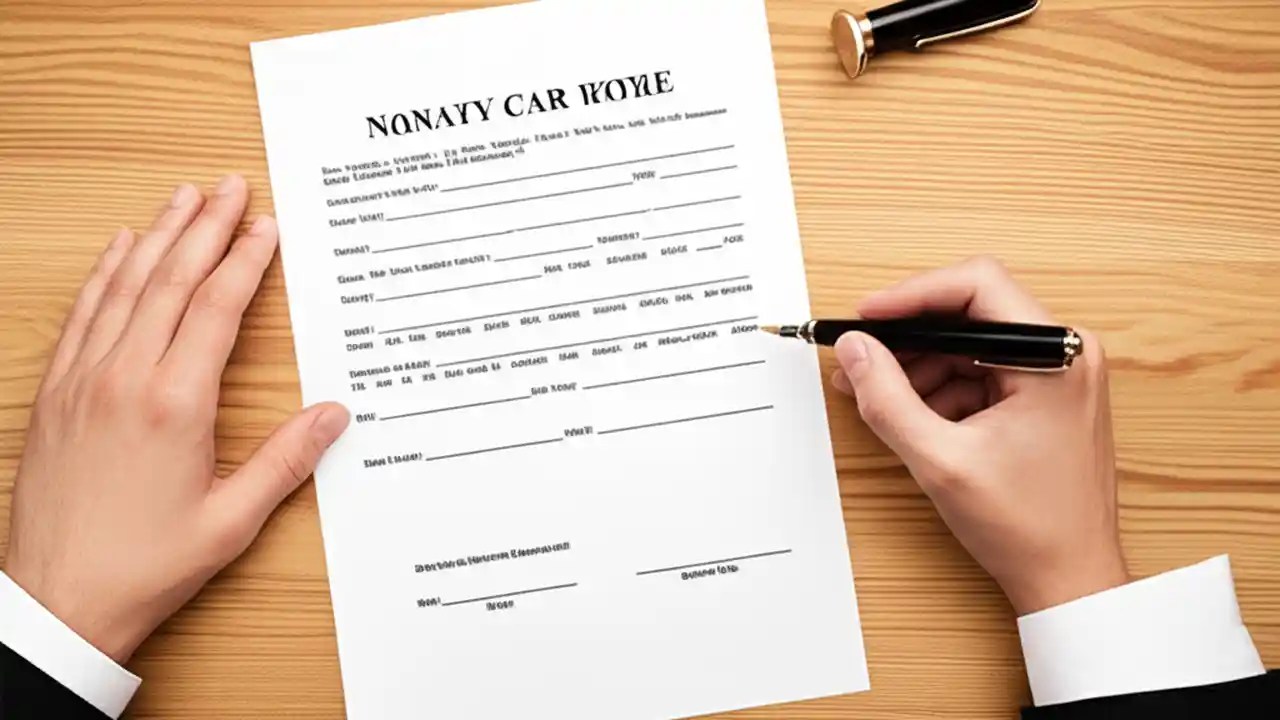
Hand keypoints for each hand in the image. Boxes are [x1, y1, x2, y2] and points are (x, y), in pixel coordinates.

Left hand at [3, 176, 348, 662]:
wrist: (57, 599)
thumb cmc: (146, 565)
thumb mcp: (233, 520)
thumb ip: (287, 460)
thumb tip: (335, 413)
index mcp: (175, 403)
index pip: (216, 307)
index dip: (245, 260)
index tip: (265, 226)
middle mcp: (124, 378)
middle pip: (171, 280)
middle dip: (205, 227)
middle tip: (230, 187)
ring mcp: (83, 381)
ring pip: (125, 287)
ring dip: (157, 236)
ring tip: (184, 198)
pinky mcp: (54, 393)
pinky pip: (83, 314)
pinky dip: (105, 274)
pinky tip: (120, 250)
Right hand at [831, 257, 1127, 614]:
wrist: (1071, 579)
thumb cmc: (1029, 526)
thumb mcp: (939, 459)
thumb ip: (888, 398)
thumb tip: (855, 351)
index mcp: (1054, 357)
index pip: (975, 285)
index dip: (911, 295)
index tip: (868, 317)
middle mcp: (1067, 354)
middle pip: (971, 312)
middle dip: (910, 338)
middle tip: (862, 360)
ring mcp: (1061, 376)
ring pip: (973, 344)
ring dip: (923, 366)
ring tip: (880, 398)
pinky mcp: (1048, 397)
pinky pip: (984, 372)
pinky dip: (945, 388)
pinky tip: (915, 417)